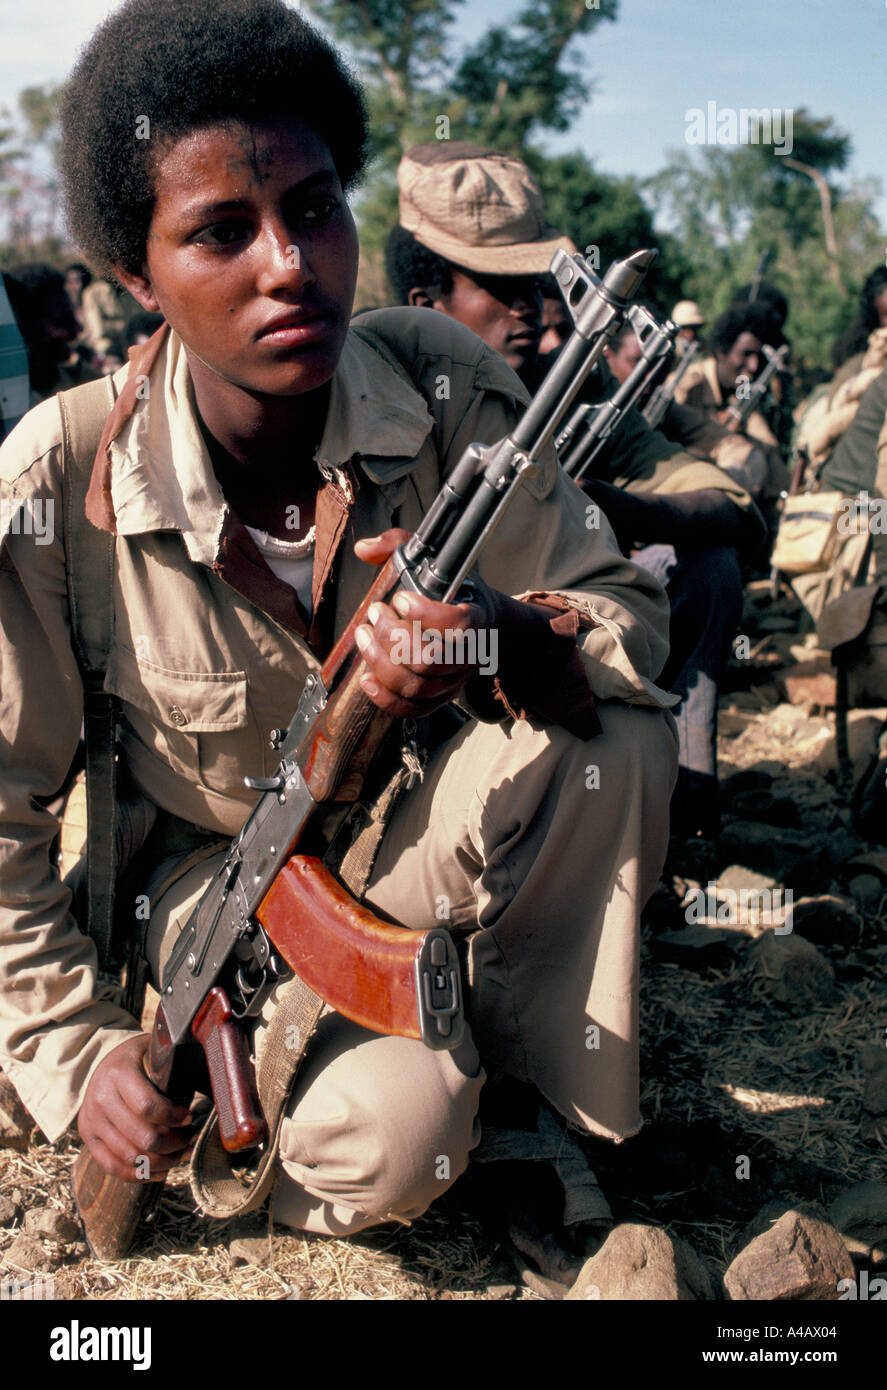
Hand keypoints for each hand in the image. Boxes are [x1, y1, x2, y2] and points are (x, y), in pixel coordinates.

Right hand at [78, 1033, 194, 1181]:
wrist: (100, 1061)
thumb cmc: (138, 1057)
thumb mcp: (154, 1050)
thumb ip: (176, 1067)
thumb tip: (216, 1082)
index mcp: (119, 1073)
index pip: (147, 1106)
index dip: (173, 1118)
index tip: (190, 1117)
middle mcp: (101, 1098)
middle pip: (141, 1137)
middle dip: (173, 1144)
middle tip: (190, 1138)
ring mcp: (91, 1120)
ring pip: (129, 1156)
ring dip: (161, 1161)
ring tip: (180, 1153)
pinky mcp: (88, 1137)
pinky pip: (112, 1166)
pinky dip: (138, 1175)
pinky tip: (159, 1171)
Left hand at [352, 529, 493, 718]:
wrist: (486, 623)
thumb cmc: (455, 589)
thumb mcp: (436, 560)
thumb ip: (399, 544)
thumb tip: (365, 549)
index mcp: (476, 618)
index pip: (459, 624)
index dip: (425, 614)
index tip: (400, 598)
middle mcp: (469, 654)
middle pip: (429, 659)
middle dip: (391, 637)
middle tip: (373, 614)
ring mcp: (455, 679)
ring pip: (417, 686)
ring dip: (381, 663)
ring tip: (364, 636)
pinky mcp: (441, 696)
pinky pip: (414, 710)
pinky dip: (386, 699)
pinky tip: (366, 679)